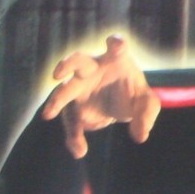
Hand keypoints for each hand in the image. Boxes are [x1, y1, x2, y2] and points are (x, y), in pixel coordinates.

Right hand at [41, 34, 160, 158]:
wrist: (117, 105)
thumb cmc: (132, 94)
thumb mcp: (146, 104)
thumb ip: (146, 115)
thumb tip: (140, 136)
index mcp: (115, 60)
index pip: (116, 47)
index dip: (116, 44)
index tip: (115, 44)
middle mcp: (93, 69)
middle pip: (78, 61)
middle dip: (67, 64)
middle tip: (58, 73)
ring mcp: (79, 86)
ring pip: (65, 90)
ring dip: (56, 101)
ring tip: (48, 114)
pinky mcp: (73, 106)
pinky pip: (70, 120)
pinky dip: (74, 135)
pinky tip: (79, 150)